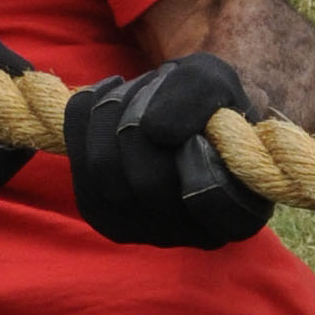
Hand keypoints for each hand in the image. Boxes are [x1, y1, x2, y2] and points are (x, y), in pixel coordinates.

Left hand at [64, 55, 272, 250]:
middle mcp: (190, 234)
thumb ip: (196, 96)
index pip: (210, 199)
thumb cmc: (206, 99)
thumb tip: (154, 130)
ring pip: (104, 169)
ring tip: (136, 88)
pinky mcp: (100, 213)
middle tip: (157, 82)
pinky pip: (76, 158)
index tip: (199, 127)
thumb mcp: (215, 80)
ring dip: (113, 110)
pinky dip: (86, 113)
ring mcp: (141, 230)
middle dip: (142, 116)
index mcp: (239, 213)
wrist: (177, 108)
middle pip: (146, 181)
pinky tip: (111, 95)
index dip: (198, 157)